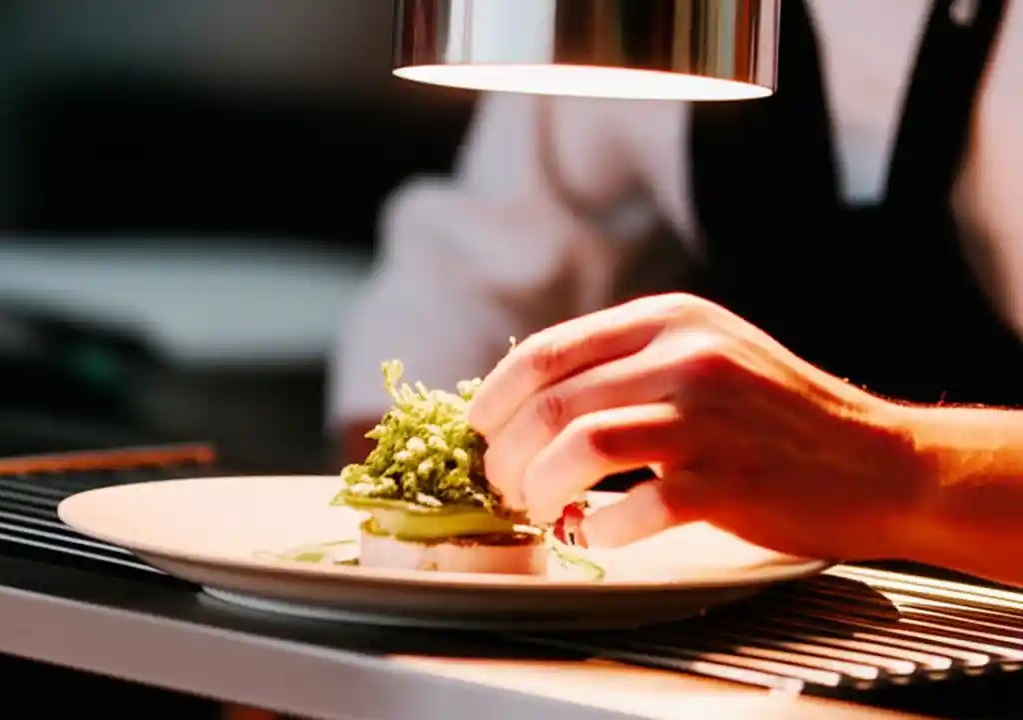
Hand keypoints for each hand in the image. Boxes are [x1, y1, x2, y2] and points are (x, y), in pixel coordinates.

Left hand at [466, 293, 931, 561]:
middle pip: (550, 404)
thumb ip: (624, 361)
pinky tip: (601, 534)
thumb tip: (523, 399)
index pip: (544, 353)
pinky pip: (635, 506)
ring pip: (579, 447)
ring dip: (540, 489)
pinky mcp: (729, 480)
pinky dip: (602, 529)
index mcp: (666, 320)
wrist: (877, 461)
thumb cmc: (773, 415)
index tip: (477, 432)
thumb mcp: (702, 353)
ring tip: (538, 509)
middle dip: (505, 454)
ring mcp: (708, 417)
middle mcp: (684, 356)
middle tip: (502, 485)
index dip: (494, 399)